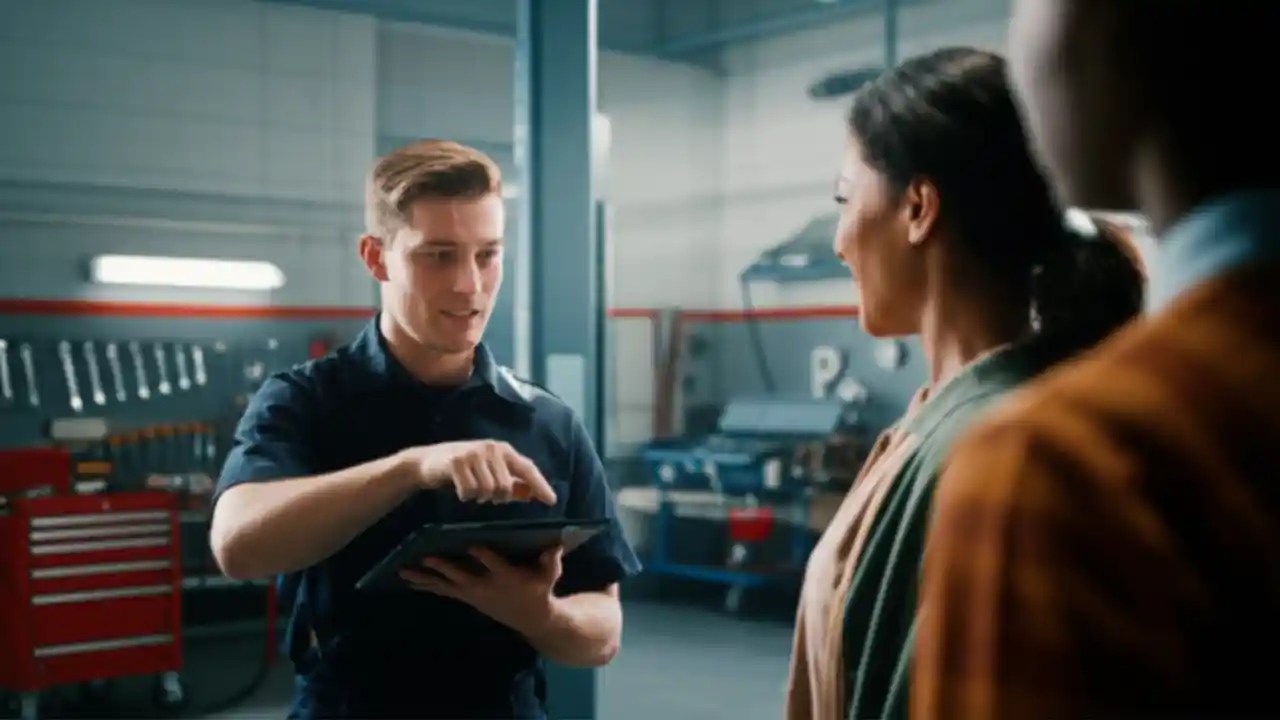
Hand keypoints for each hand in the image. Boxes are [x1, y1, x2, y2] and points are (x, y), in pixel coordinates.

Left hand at [400, 546, 563, 634]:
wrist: (533, 619)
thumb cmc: (541, 588)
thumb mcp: (551, 573)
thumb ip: (552, 557)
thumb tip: (558, 538)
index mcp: (507, 577)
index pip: (495, 564)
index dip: (484, 555)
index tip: (473, 543)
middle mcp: (486, 586)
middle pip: (462, 575)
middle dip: (444, 566)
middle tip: (427, 556)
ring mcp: (474, 594)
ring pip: (446, 584)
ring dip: (425, 577)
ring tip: (403, 570)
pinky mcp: (467, 597)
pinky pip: (443, 591)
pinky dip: (425, 585)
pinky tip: (407, 580)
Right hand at [403, 441, 556, 504]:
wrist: (427, 462)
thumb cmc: (463, 469)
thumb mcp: (490, 473)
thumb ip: (512, 483)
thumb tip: (532, 494)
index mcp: (503, 450)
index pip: (527, 468)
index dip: (540, 485)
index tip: (552, 501)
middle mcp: (491, 448)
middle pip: (506, 487)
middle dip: (497, 498)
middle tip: (485, 495)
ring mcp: (474, 454)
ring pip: (488, 491)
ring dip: (480, 497)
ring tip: (472, 489)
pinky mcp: (457, 462)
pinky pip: (469, 491)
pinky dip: (466, 496)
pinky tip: (460, 489)